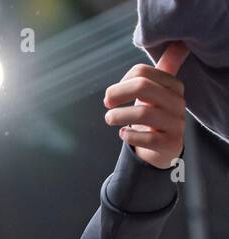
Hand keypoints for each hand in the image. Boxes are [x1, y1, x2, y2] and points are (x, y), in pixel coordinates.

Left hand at [104, 43, 188, 169]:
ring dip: (119, 116)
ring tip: (109, 118)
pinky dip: (130, 135)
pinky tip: (123, 134)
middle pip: (142, 87)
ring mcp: (176, 123)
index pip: (142, 72)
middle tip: (106, 103)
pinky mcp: (170, 143)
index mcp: (173, 85)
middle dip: (117, 93)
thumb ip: (164, 67)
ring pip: (143, 113)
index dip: (121, 81)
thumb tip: (179, 43)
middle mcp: (178, 102)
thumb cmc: (154, 114)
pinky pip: (147, 138)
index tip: (111, 94)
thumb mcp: (156, 90)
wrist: (162, 149)